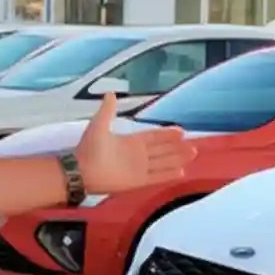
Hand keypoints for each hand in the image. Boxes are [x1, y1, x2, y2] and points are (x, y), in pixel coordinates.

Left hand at [73, 92, 195, 194]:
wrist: (81, 170)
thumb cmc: (88, 148)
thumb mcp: (98, 125)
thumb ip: (107, 111)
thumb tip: (110, 92)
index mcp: (129, 142)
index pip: (153, 137)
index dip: (166, 134)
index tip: (181, 131)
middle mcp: (137, 155)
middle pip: (162, 151)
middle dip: (177, 148)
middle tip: (193, 145)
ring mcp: (138, 169)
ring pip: (163, 163)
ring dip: (177, 159)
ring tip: (192, 155)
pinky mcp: (137, 181)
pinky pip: (156, 177)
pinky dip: (168, 174)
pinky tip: (181, 172)